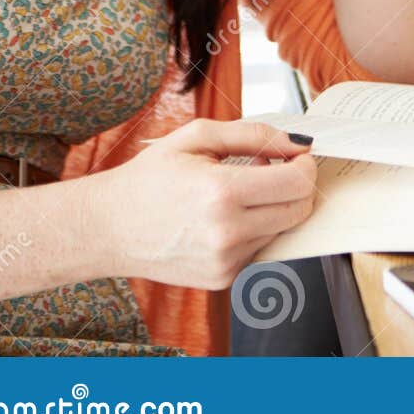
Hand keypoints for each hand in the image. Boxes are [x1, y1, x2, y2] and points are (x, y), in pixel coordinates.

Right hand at [97, 120, 317, 289]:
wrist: (107, 228)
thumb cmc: (148, 179)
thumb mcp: (197, 137)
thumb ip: (254, 134)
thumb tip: (297, 143)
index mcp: (221, 193)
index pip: (297, 183)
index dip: (306, 165)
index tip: (298, 156)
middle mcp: (227, 233)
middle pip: (300, 210)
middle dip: (299, 186)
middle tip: (278, 169)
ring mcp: (225, 261)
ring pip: (283, 230)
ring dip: (275, 208)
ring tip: (241, 192)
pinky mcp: (222, 279)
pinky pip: (260, 249)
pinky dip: (255, 229)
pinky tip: (226, 217)